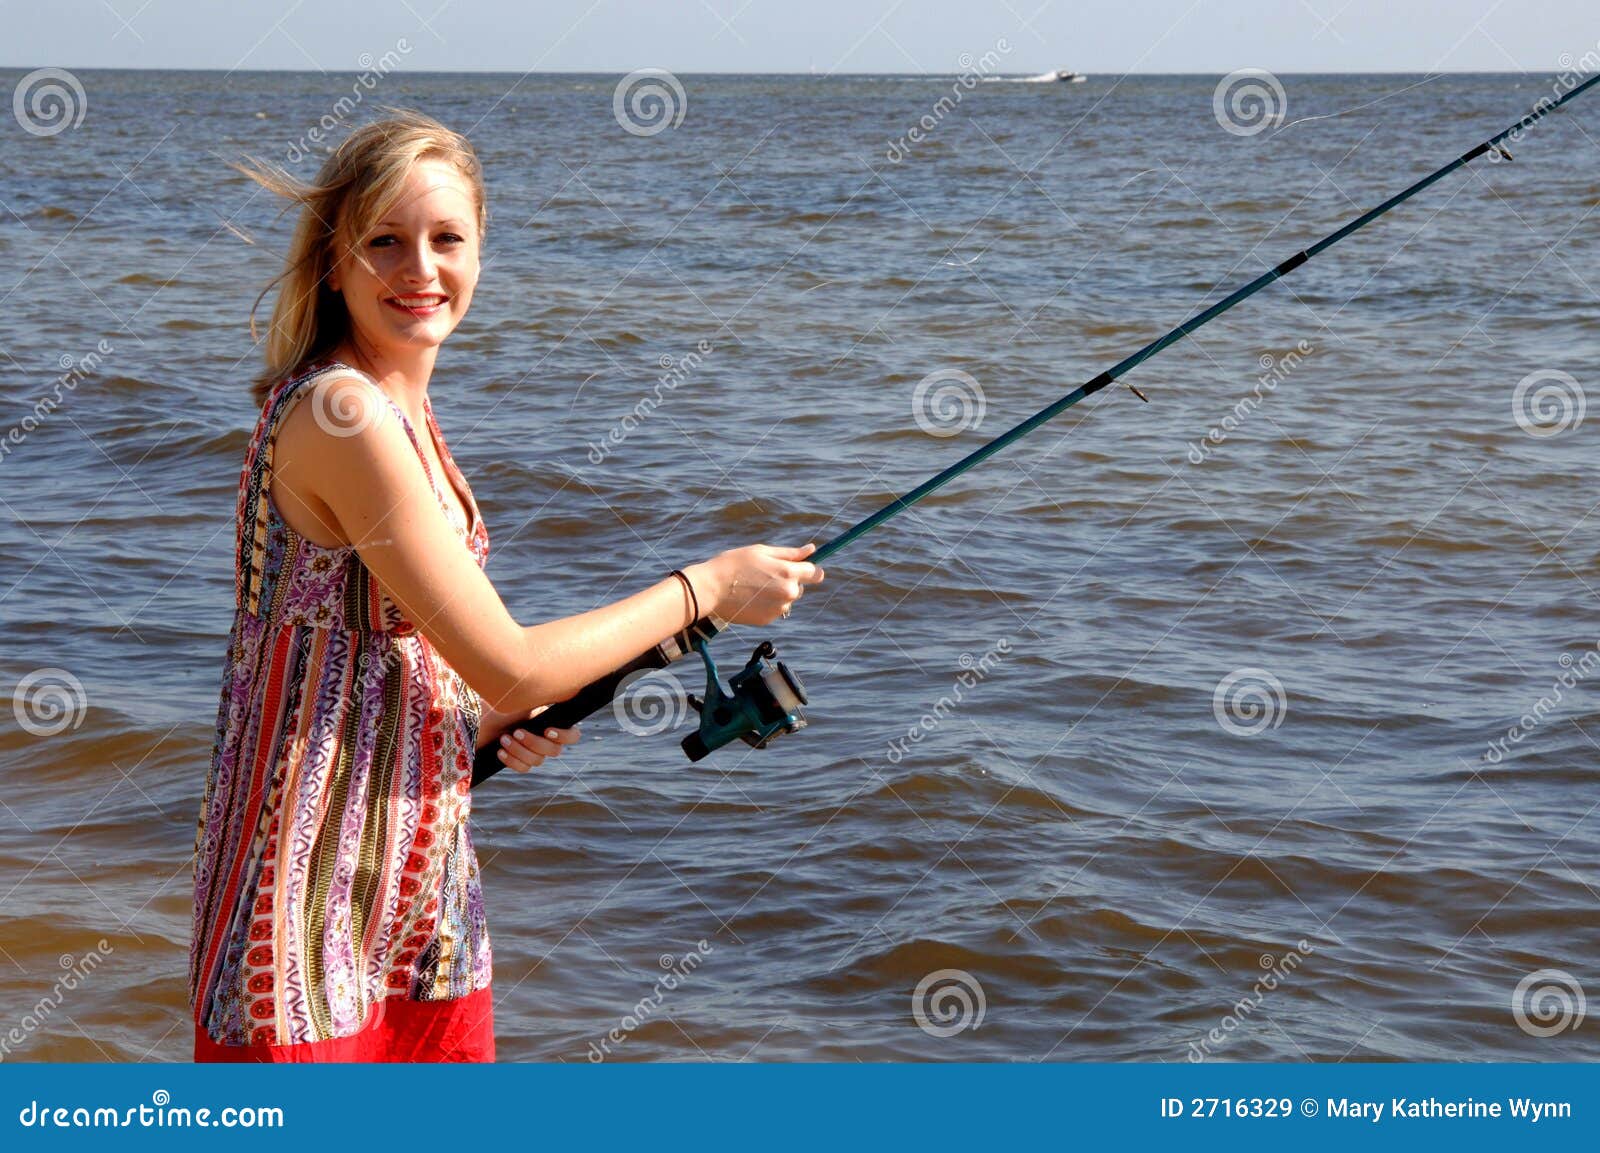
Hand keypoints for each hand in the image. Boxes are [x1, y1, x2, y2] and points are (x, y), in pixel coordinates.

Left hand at [477, 702, 581, 772]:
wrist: (478, 718)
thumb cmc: (501, 705)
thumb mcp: (522, 700)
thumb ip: (540, 701)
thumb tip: (555, 694)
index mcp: (551, 722)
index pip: (572, 735)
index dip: (564, 737)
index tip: (547, 731)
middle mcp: (546, 739)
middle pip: (554, 751)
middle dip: (534, 743)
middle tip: (517, 732)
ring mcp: (533, 752)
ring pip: (537, 761)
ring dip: (519, 750)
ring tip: (504, 738)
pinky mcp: (520, 761)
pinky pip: (524, 768)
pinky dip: (512, 760)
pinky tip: (500, 751)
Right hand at [692, 542, 824, 626]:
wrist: (710, 589)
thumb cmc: (734, 564)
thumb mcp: (762, 552)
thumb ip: (790, 553)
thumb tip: (811, 550)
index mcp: (789, 573)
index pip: (816, 573)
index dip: (811, 569)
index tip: (803, 567)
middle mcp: (788, 593)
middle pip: (800, 586)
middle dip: (789, 580)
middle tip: (764, 574)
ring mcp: (778, 609)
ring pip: (787, 599)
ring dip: (777, 593)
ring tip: (754, 586)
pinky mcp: (767, 620)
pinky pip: (774, 609)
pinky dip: (767, 604)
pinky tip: (749, 597)